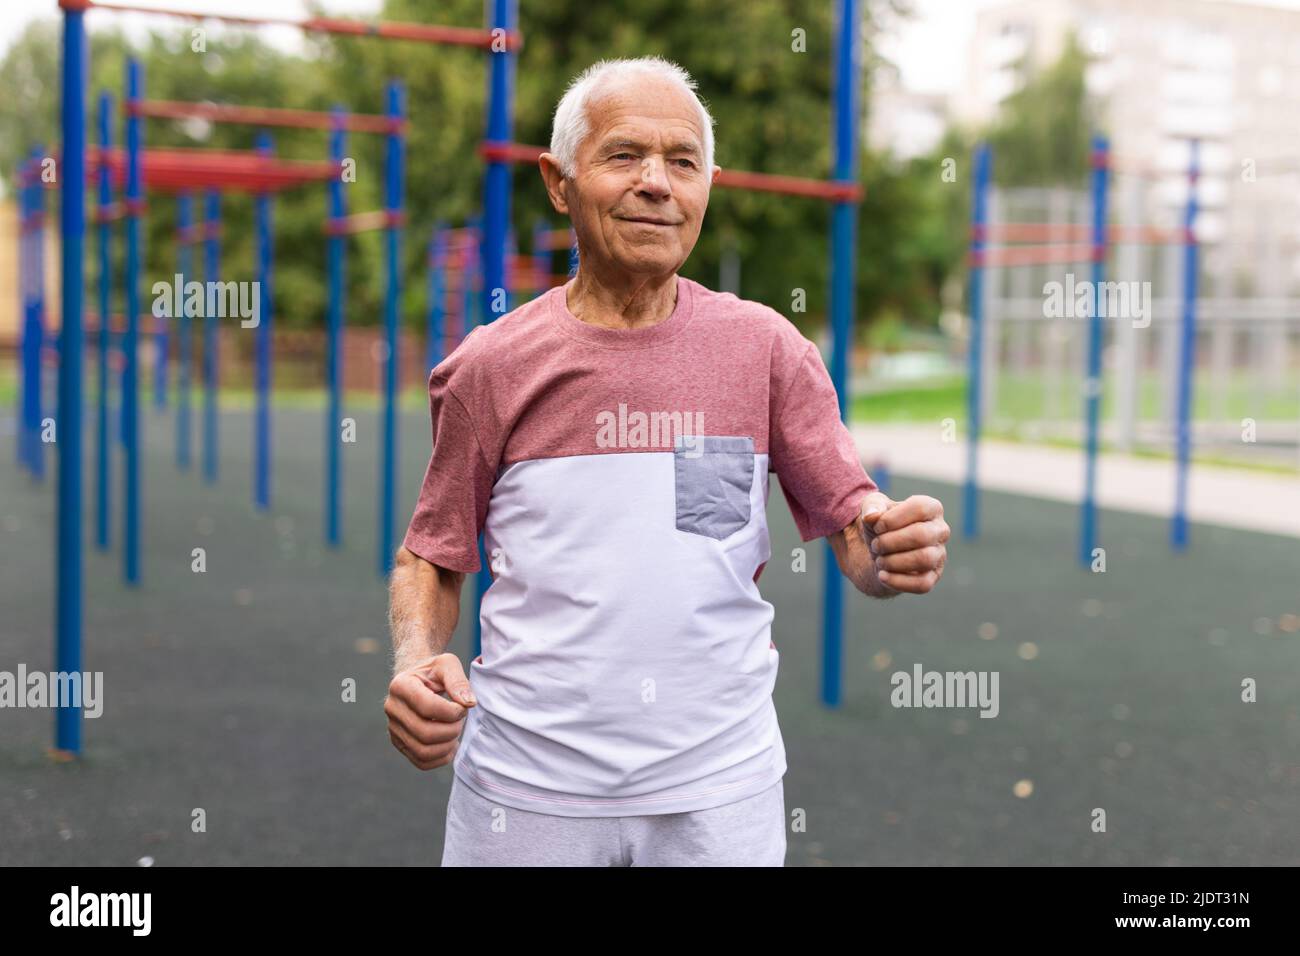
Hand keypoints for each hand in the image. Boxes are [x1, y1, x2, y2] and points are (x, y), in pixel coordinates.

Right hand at [384, 653, 475, 770]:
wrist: (417, 681)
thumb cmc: (434, 673)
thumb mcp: (447, 665)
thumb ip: (458, 681)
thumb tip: (468, 703)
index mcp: (400, 685)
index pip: (427, 707)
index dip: (452, 711)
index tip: (463, 706)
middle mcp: (392, 708)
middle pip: (425, 733)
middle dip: (452, 730)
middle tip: (461, 720)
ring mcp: (393, 728)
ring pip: (423, 751)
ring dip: (448, 745)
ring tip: (456, 731)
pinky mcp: (399, 743)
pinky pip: (421, 762)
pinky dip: (441, 758)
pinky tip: (450, 744)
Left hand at [859, 492, 948, 594]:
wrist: (879, 551)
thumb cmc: (881, 525)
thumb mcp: (872, 508)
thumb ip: (871, 506)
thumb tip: (872, 516)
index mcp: (932, 508)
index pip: (920, 508)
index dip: (892, 518)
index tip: (876, 526)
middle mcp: (941, 530)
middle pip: (922, 535)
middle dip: (890, 542)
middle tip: (875, 545)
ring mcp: (939, 555)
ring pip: (924, 559)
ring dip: (894, 561)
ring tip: (879, 560)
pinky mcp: (933, 577)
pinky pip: (923, 584)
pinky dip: (898, 581)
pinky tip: (882, 575)